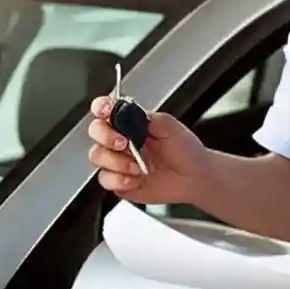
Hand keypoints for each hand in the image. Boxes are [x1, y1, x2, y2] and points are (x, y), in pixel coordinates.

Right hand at [86, 97, 209, 204]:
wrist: (194, 178)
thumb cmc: (186, 151)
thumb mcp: (172, 127)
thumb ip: (148, 118)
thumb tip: (129, 114)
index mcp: (131, 122)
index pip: (106, 109)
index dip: (101, 107)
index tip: (106, 111)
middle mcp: (120, 140)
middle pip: (95, 131)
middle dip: (106, 137)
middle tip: (125, 143)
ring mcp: (118, 161)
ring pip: (97, 156)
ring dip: (116, 162)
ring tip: (137, 167)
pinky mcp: (119, 181)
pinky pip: (105, 179)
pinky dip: (120, 180)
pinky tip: (136, 179)